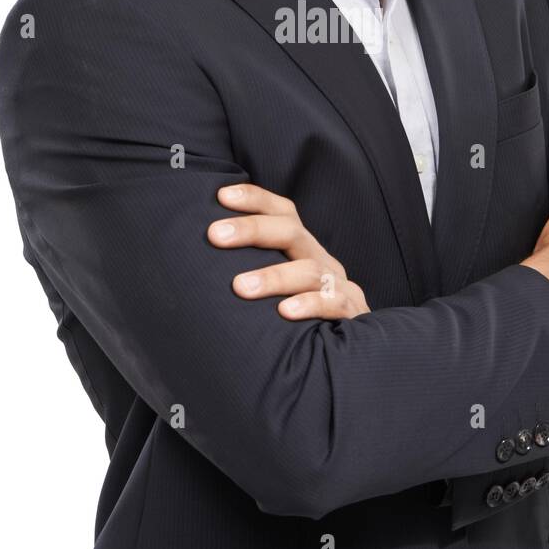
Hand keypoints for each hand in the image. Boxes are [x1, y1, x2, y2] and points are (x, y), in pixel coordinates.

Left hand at [208, 183, 370, 319]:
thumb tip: (196, 264)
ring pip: (308, 270)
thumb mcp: (279, 288)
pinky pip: (333, 303)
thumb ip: (250, 272)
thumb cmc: (299, 319)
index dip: (255, 200)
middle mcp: (321, 261)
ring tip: (240, 287)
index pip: (282, 213)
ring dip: (273, 276)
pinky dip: (309, 304)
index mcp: (302, 250)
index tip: (221, 196)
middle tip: (215, 235)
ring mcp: (338, 285)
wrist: (352, 352)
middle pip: (291, 232)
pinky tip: (285, 312)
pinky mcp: (351, 313)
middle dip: (252, 230)